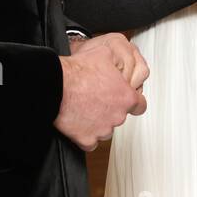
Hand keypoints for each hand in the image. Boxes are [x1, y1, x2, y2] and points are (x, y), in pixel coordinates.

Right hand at [54, 34, 146, 151]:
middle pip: (120, 117)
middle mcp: (117, 116)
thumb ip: (118, 62)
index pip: (140, 106)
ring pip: (106, 130)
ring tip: (86, 110)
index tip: (126, 102)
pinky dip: (86, 135)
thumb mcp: (105, 54)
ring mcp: (103, 130)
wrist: (56, 86)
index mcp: (126, 97)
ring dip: (99, 122)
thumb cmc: (78, 72)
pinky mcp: (87, 139)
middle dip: (111, 110)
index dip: (133, 103)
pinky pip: (91, 142)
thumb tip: (120, 61)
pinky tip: (80, 124)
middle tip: (97, 100)